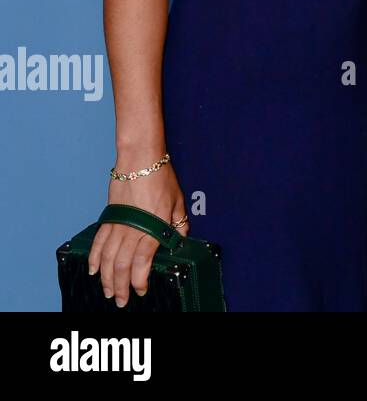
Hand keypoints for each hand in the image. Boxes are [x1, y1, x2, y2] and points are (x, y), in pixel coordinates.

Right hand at [87, 161, 186, 306]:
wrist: (140, 159)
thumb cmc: (161, 177)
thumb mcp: (178, 201)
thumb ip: (179, 222)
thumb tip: (180, 238)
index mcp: (152, 228)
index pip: (142, 262)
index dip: (140, 280)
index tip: (141, 290)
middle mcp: (133, 230)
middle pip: (121, 266)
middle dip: (120, 286)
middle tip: (120, 300)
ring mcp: (118, 224)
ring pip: (107, 258)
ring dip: (106, 278)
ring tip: (107, 291)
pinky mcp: (108, 217)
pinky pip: (98, 242)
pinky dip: (94, 258)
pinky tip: (93, 270)